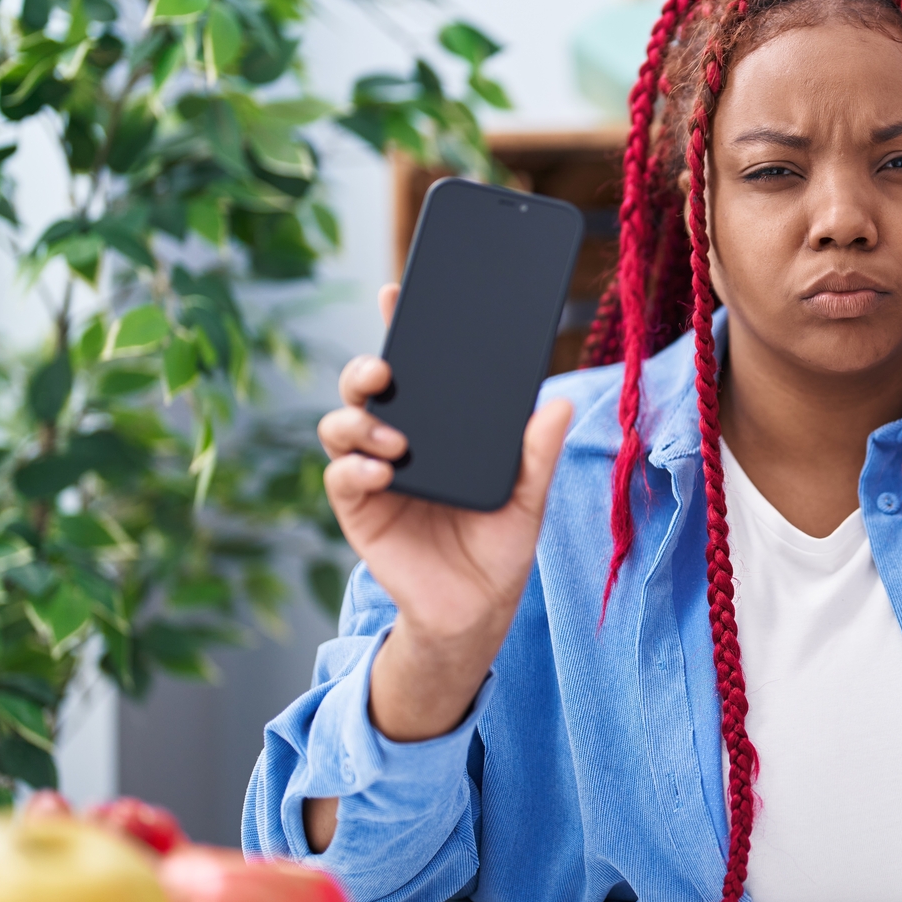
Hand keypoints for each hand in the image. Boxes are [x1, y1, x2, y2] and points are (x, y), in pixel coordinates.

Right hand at [319, 284, 571, 741]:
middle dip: (367, 368)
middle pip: (367, 388)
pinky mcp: (359, 509)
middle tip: (388, 369)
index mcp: (439, 425)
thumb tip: (561, 405)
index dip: (401, 327)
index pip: (417, 368)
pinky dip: (356, 468)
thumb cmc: (500, 545)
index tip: (397, 292)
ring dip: (361, 421)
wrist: (477, 609)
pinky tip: (383, 470)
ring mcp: (373, 471)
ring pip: (341, 424)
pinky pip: (342, 477)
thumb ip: (538, 453)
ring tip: (397, 438)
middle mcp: (399, 438)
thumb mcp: (530, 496)